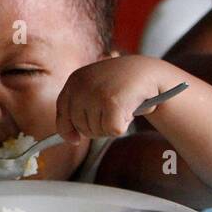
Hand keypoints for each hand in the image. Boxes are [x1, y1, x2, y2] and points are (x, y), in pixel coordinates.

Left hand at [56, 54, 172, 144]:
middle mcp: (81, 86)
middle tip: (112, 116)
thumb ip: (80, 106)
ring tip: (122, 108)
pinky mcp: (112, 103)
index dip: (67, 129)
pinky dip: (123, 126)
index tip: (75, 140)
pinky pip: (112, 131)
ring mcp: (95, 94)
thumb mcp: (95, 88)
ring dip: (111, 126)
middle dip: (96, 128)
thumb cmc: (122, 85)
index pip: (62, 113)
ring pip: (96, 130)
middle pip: (80, 126)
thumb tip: (71, 139)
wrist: (148, 71)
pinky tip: (129, 111)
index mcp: (74, 81)